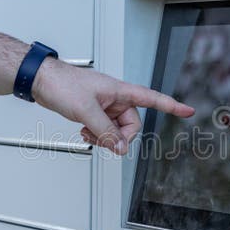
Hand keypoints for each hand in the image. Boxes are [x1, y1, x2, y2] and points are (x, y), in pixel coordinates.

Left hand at [32, 58, 194, 153]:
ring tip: (88, 133)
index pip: (152, 98)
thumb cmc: (63, 84)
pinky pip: (104, 129)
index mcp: (121, 91)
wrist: (42, 81)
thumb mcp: (86, 111)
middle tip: (102, 139)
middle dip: (118, 137)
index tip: (187, 111)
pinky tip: (84, 131)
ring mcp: (105, 106)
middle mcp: (116, 99)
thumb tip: (121, 148)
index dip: (171, 105)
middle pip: (131, 125)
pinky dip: (96, 135)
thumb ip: (106, 132)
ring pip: (117, 130)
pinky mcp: (95, 111)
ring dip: (105, 137)